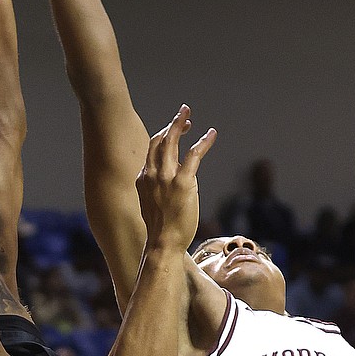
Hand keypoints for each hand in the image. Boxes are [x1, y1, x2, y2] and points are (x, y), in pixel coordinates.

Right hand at [136, 107, 216, 255]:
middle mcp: (151, 173)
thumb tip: (166, 188)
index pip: (151, 150)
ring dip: (180, 124)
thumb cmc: (161, 230)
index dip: (162, 136)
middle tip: (182, 112)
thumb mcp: (153, 205)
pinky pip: (194, 154)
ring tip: (188, 114)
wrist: (163, 243)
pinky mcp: (183, 182)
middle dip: (170, 124)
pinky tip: (211, 134)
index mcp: (143, 178)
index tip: (173, 131)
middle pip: (159, 140)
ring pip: (172, 141)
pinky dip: (204, 142)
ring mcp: (166, 177)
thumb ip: (156, 191)